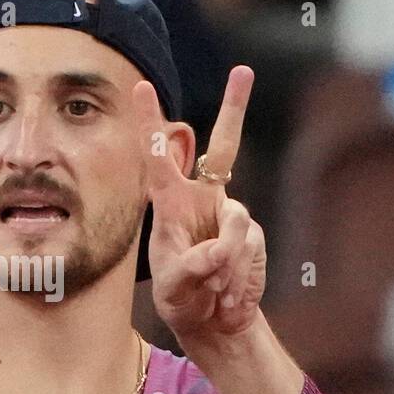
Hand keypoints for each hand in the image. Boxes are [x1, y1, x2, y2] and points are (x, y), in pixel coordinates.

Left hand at [137, 65, 264, 342]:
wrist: (214, 322)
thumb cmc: (183, 301)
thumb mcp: (176, 289)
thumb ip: (196, 266)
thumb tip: (223, 245)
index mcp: (170, 205)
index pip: (158, 158)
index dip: (151, 124)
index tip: (141, 87)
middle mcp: (203, 200)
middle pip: (225, 146)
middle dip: (236, 108)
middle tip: (244, 70)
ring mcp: (232, 215)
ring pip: (237, 224)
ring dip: (224, 265)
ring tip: (212, 292)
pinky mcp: (252, 234)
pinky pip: (249, 247)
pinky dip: (238, 276)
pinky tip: (228, 295)